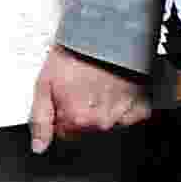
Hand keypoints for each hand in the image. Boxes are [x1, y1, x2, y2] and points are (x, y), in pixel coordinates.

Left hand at [29, 48, 152, 148]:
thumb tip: (39, 146)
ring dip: (102, 108)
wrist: (106, 34)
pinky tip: (115, 89)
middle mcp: (101, 122)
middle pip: (86, 128)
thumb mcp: (44, 83)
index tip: (64, 96)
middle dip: (81, 111)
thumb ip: (40, 119)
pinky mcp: (140, 107)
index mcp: (77, 119)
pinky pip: (130, 116)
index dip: (61, 113)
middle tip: (81, 86)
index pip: (65, 133)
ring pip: (107, 123)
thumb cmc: (75, 54)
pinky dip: (123, 105)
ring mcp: (123, 116)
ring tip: (98, 84)